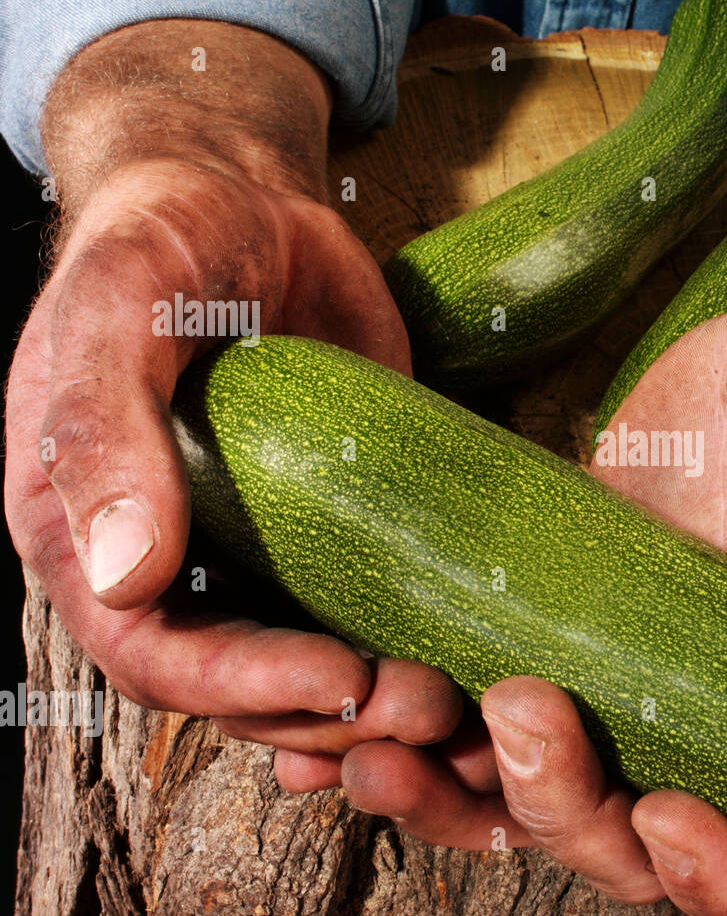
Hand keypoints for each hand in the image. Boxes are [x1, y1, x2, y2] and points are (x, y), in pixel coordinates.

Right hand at [3, 20, 451, 757]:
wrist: (244, 203)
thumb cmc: (164, 239)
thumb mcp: (120, 306)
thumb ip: (102, 427)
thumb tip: (121, 572)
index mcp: (80, 529)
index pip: (152, 652)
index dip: (241, 686)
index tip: (339, 681)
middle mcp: (158, 560)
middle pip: (233, 687)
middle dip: (325, 712)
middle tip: (425, 706)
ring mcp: (240, 552)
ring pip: (295, 671)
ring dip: (370, 706)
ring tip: (453, 702)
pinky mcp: (314, 532)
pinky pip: (348, 617)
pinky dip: (394, 656)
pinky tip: (455, 670)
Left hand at [342, 182, 726, 915]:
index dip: (726, 879)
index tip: (670, 814)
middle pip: (638, 844)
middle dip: (569, 814)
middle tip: (522, 713)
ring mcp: (642, 677)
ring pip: (547, 793)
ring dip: (465, 797)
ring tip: (381, 743)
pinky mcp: (571, 616)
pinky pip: (490, 700)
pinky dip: (424, 718)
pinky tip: (351, 694)